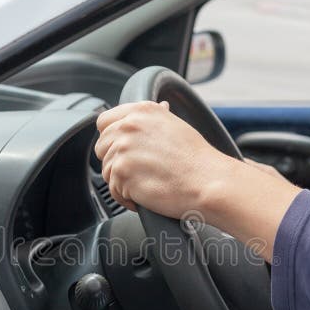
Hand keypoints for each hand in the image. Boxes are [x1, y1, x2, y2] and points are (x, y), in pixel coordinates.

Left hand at [95, 101, 301, 260]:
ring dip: (122, 182)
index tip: (122, 150)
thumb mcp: (175, 125)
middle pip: (101, 147)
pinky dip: (127, 198)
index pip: (104, 121)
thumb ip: (152, 120)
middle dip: (115, 162)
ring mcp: (123, 149)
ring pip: (106, 171)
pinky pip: (113, 190)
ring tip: (147, 185)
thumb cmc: (198, 159)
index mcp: (141, 111)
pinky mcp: (122, 172)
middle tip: (138, 172)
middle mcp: (128, 126)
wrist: (208, 181)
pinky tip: (145, 196)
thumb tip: (143, 115)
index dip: (111, 138)